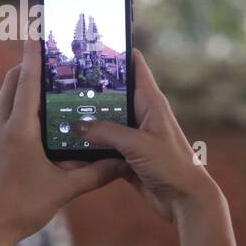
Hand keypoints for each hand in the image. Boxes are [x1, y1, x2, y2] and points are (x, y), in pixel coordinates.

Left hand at [0, 35, 126, 245]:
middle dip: (30, 66)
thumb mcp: (62, 191)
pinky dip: (19, 108)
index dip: (35, 55)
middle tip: (51, 56)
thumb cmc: (19, 209)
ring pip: (6, 99)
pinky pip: (3, 116)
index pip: (28, 82)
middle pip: (12, 82)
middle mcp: (0, 127)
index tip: (38, 32)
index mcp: (19, 130)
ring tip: (47, 84)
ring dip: (24, 87)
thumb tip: (121, 162)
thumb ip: (94, 174)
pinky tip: (36, 120)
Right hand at [72, 49, 224, 225]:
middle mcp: (142, 114)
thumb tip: (78, 125)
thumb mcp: (138, 145)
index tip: (92, 43)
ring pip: (105, 121)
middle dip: (91, 88)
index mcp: (151, 102)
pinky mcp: (127, 156)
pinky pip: (103, 146)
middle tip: (63, 79)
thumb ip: (107, 132)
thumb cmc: (173, 166)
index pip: (134, 66)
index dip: (115, 52)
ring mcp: (134, 135)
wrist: (185, 202)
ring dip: (87, 120)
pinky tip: (69, 143)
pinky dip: (89, 146)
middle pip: (113, 93)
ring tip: (60, 110)